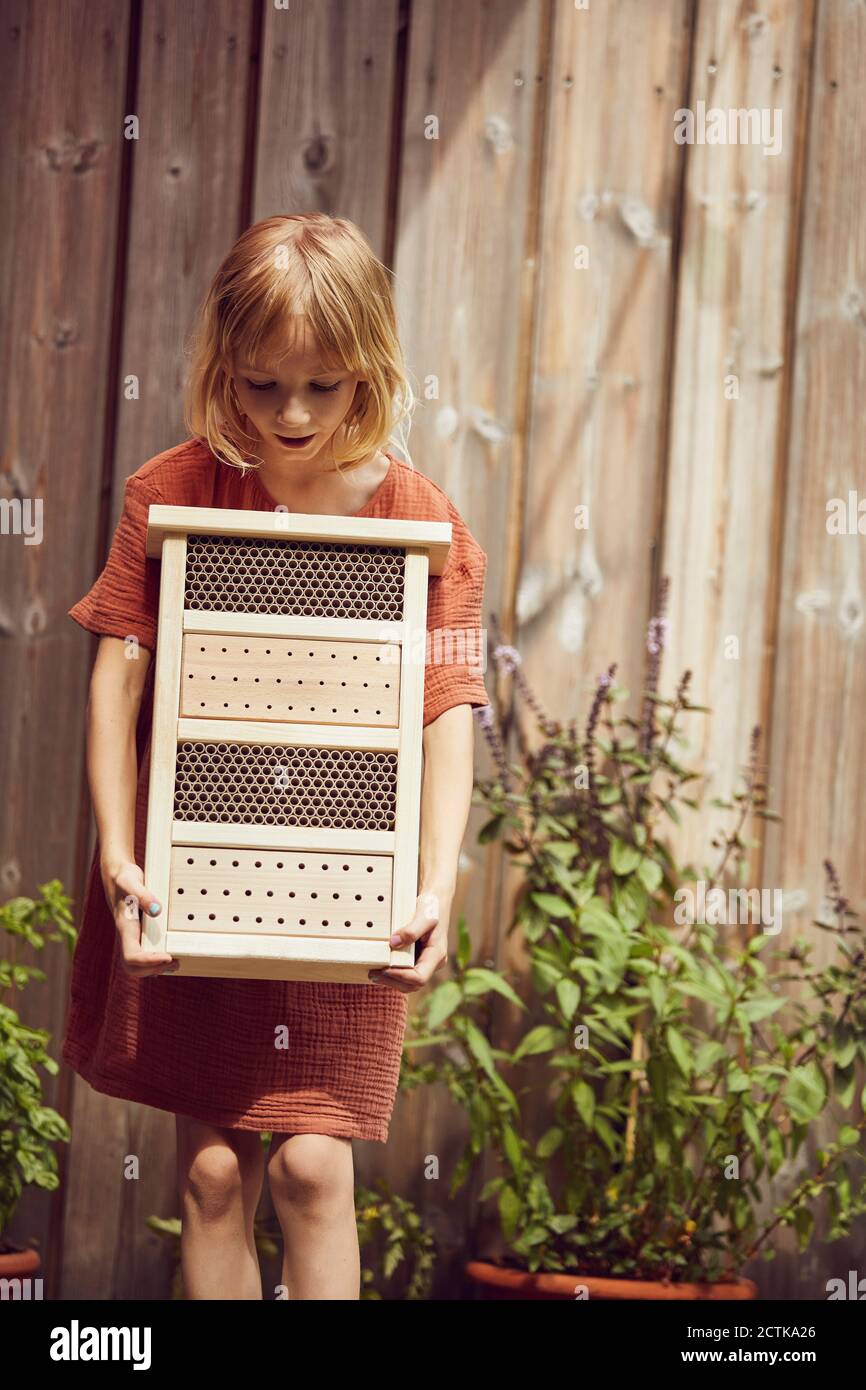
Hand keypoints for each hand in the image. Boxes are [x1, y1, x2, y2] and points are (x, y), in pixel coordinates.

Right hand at [100, 857, 179, 978]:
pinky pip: (143, 954)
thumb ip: (143, 895)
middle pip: (132, 967)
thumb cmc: (124, 879)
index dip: (148, 962)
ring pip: (136, 965)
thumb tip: (156, 910)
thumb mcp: (132, 882)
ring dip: (154, 969)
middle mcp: (127, 936)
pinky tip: (170, 957)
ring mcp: (131, 936)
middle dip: (152, 970)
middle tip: (174, 962)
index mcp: (124, 928)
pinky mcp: (138, 933)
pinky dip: (155, 961)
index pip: (131, 956)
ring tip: (176, 963)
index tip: (168, 956)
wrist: (117, 876)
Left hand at [368, 887, 451, 992]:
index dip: (401, 977)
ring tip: (373, 973)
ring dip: (391, 980)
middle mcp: (433, 962)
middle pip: (413, 984)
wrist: (436, 900)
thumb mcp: (424, 915)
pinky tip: (380, 967)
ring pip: (409, 982)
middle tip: (373, 974)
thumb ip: (411, 930)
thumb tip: (393, 943)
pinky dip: (393, 973)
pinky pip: (406, 972)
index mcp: (437, 955)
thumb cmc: (432, 907)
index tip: (384, 969)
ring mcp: (425, 961)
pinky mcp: (417, 957)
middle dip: (393, 981)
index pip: (420, 978)